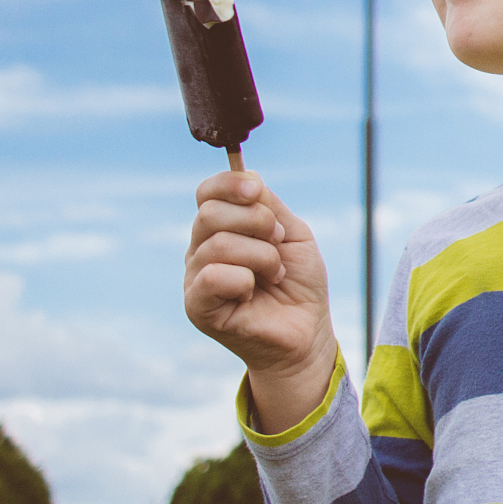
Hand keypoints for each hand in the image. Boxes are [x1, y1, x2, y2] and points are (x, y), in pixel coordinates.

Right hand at [185, 170, 338, 430]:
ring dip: (261, 256)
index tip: (257, 191)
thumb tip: (246, 173)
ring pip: (218, 244)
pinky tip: (253, 293)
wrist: (307, 330)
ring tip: (275, 273)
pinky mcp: (196, 307)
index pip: (207, 192)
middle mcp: (201, 250)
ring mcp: (195, 279)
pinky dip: (244, 279)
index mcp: (221, 228)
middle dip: (256, 222)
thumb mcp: (291, 233)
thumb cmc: (298, 282)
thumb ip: (267, 204)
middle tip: (278, 244)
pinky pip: (212, 276)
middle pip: (210, 213)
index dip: (230, 184)